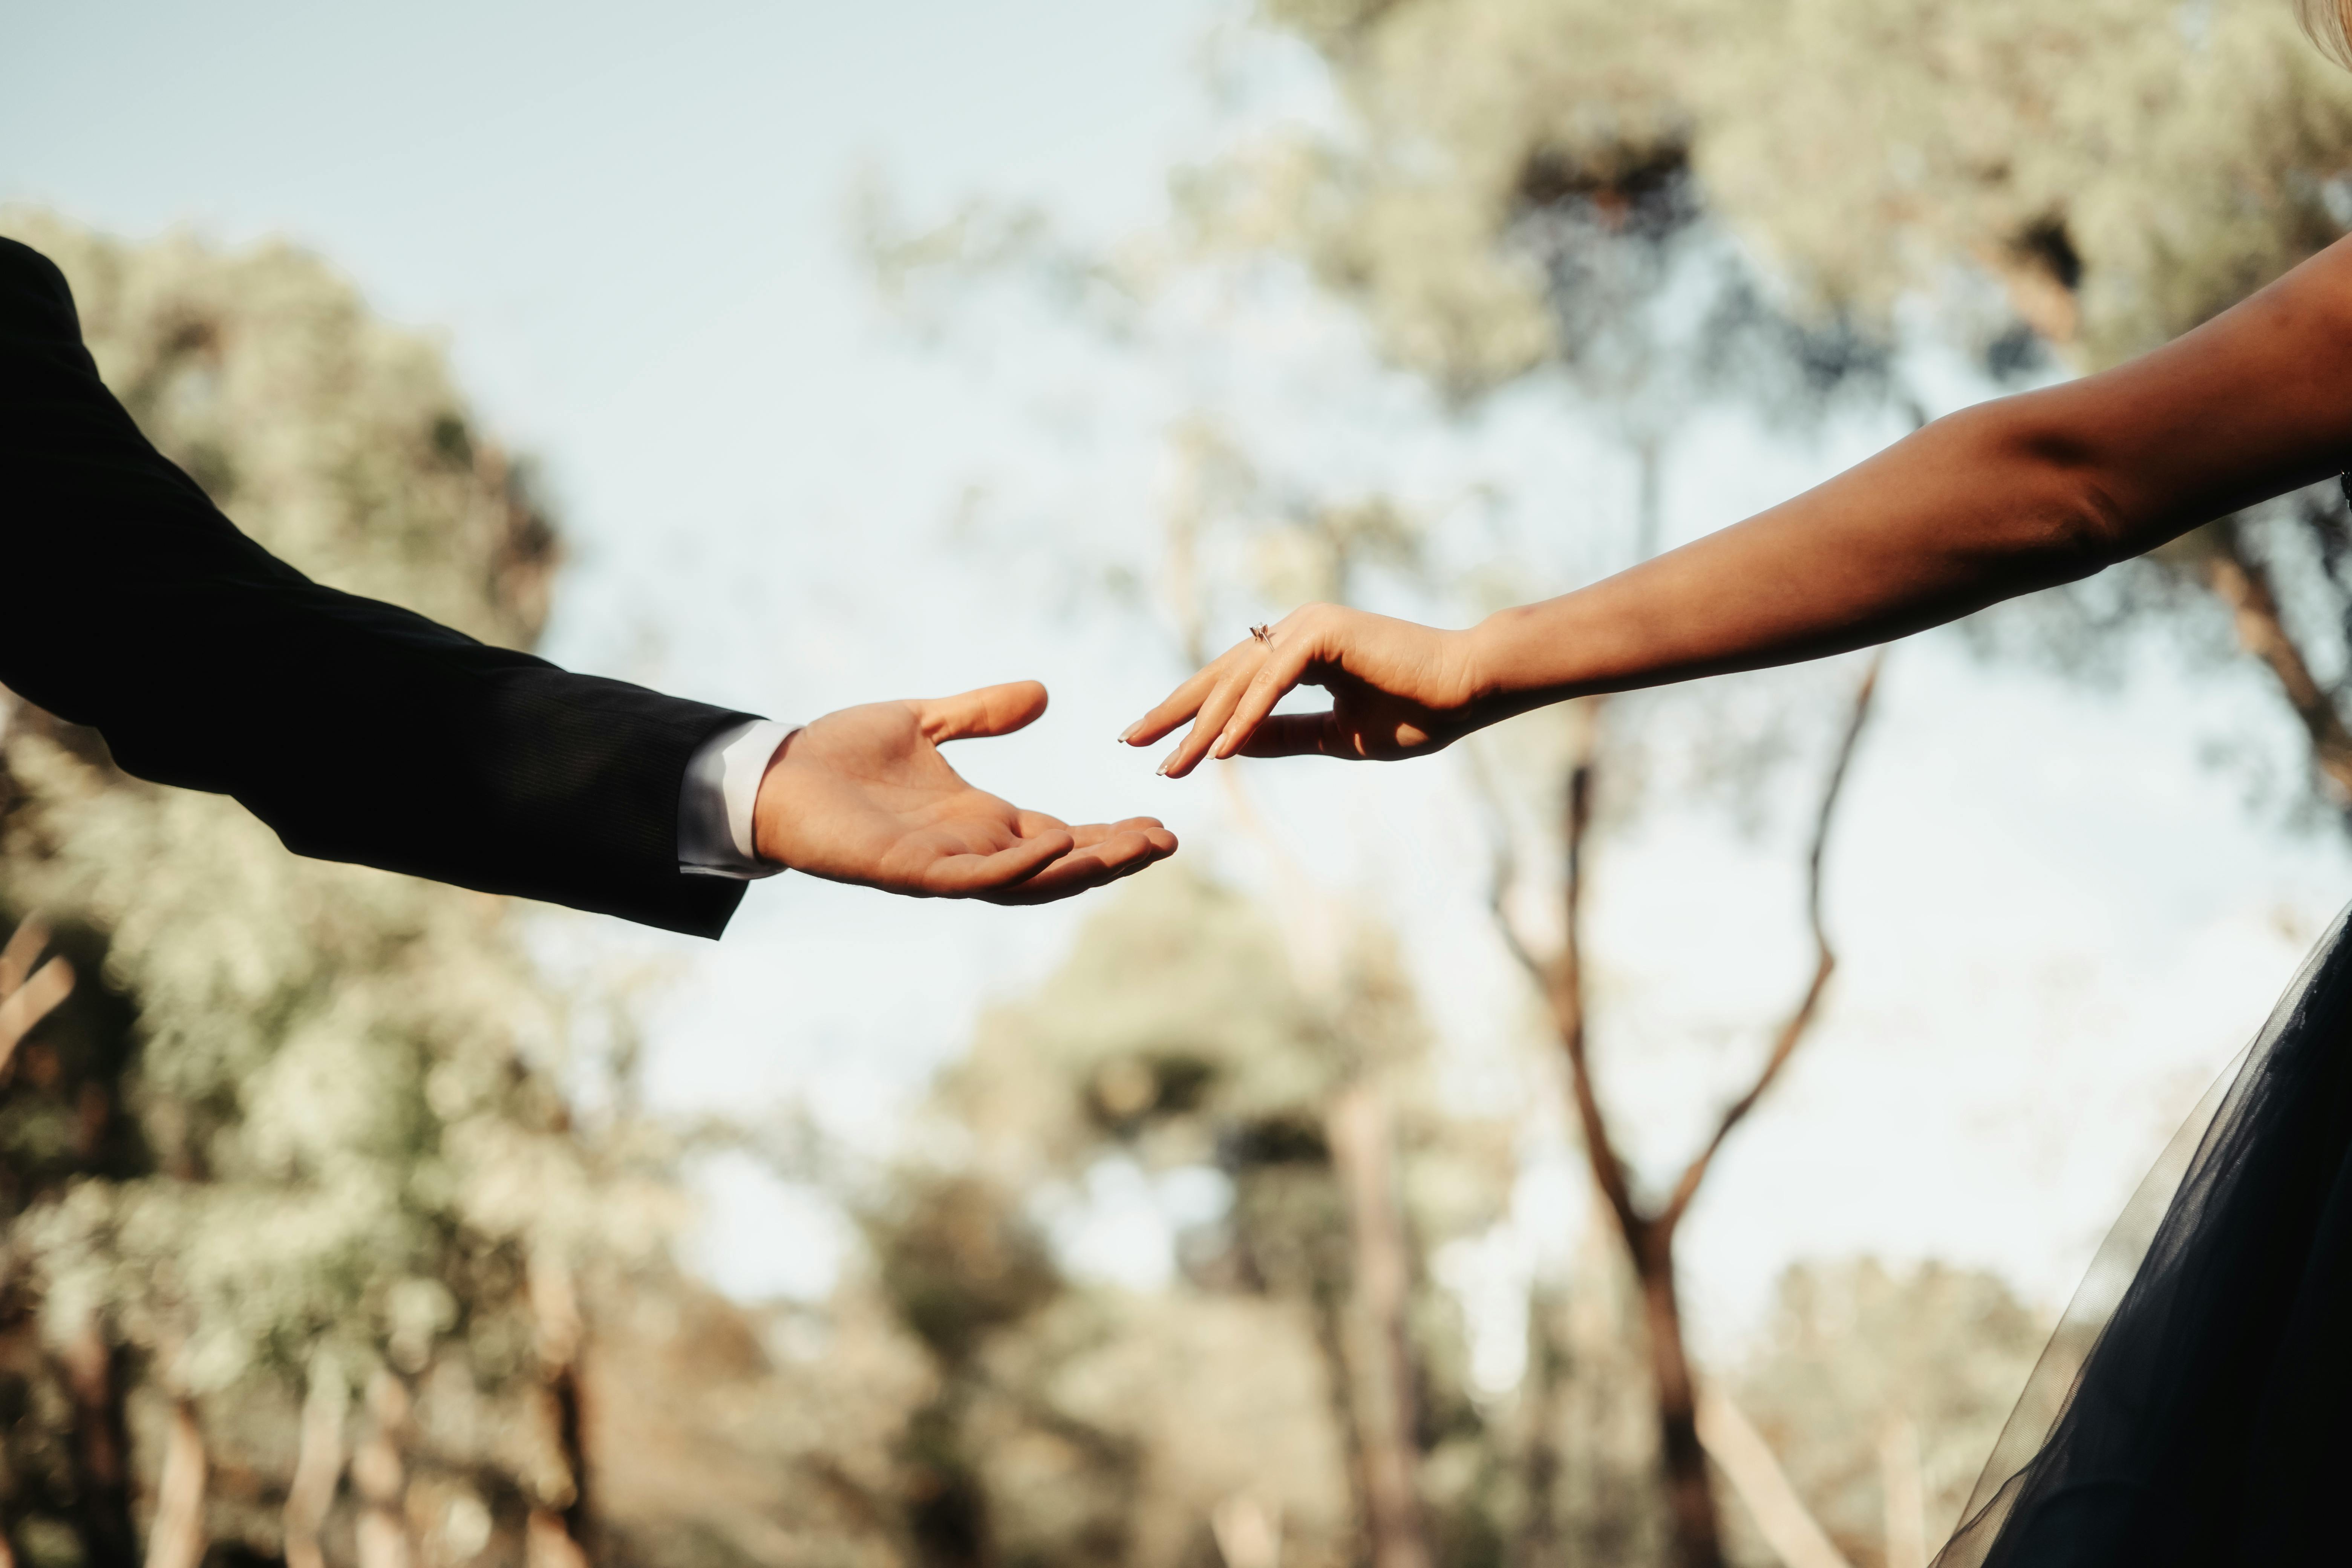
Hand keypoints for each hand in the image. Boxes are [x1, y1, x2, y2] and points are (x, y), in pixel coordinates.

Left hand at [755, 681, 1176, 901]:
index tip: (1158, 825)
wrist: (773, 773)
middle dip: (1114, 858)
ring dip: (1082, 868)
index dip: (1108, 836)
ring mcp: (941, 866)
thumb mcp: (922, 722)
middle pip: (1058, 866)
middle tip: (1167, 844)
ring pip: (1028, 880)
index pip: (1060, 836)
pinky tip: (1058, 840)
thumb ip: (978, 714)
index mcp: (978, 822)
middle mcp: (968, 852)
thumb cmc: (837, 755)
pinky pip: (974, 878)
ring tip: (1132, 846)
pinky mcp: (908, 871)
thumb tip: (1041, 694)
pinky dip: (1019, 865)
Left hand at [1121, 603, 1483, 777]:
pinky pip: (1272, 684)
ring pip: (1240, 683)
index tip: (1155, 745)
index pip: (1231, 683)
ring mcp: (1308, 626)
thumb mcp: (1335, 735)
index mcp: (1299, 649)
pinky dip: (1245, 718)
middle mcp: (1296, 630)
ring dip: (1202, 727)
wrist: (1469, 690)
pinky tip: (1217, 752)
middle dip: (1174, 712)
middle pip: (1221, 676)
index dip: (1190, 713)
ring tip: (1170, 763)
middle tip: (1130, 741)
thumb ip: (1283, 735)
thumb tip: (1228, 747)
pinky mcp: (1325, 634)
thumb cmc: (1416, 712)